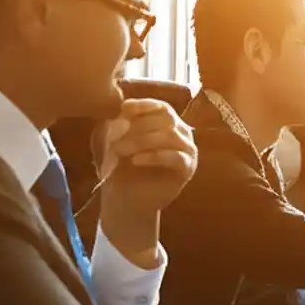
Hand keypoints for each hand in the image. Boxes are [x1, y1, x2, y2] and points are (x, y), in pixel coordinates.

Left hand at [97, 100, 196, 266]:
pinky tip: (136, 161)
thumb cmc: (122, 166)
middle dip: (138, 127)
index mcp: (168, 124)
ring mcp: (188, 151)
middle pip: (166, 119)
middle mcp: (182, 134)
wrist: (127, 198)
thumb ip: (121, 122)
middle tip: (115, 141)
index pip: (162, 107)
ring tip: (120, 151)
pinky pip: (175, 157)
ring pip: (170, 136)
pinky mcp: (187, 169)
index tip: (123, 110)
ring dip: (141, 141)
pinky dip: (154, 156)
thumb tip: (122, 106)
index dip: (144, 106)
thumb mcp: (118, 139)